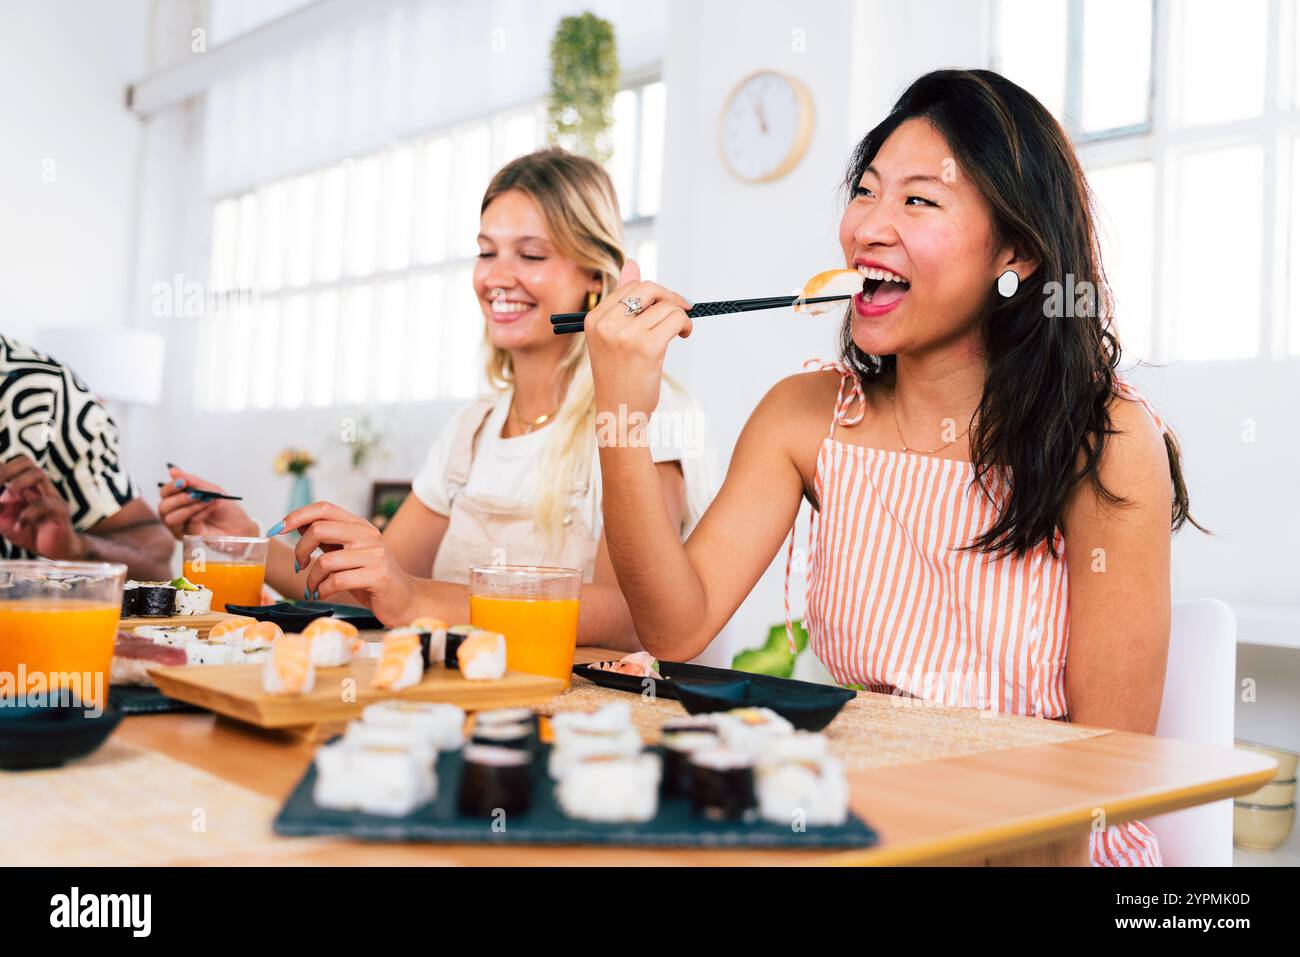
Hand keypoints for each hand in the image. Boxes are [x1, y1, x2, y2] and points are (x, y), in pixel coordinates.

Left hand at [0, 455, 81, 558]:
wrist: (54, 551)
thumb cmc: (29, 532)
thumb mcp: (3, 519)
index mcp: (24, 486)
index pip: (11, 466)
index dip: (0, 471)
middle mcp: (39, 487)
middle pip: (25, 462)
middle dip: (5, 471)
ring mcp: (51, 497)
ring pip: (38, 474)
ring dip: (17, 485)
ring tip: (4, 501)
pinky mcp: (61, 511)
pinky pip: (45, 504)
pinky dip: (27, 515)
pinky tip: (19, 526)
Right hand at [158, 466, 258, 539]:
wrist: (241, 526)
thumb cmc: (226, 509)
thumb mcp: (210, 490)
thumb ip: (192, 481)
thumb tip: (172, 470)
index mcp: (179, 501)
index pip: (165, 494)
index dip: (170, 487)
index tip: (183, 482)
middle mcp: (176, 515)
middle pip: (163, 507)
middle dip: (180, 499)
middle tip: (196, 494)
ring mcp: (182, 528)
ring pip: (170, 518)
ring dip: (190, 507)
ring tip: (206, 501)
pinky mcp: (190, 538)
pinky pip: (188, 524)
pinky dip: (200, 514)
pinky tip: (210, 510)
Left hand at [277, 501, 416, 625]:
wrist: (406, 600)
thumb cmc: (372, 578)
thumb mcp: (350, 553)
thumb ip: (329, 539)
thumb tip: (297, 525)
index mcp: (360, 526)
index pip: (324, 508)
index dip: (297, 515)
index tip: (278, 529)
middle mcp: (368, 535)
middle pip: (320, 529)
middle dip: (300, 550)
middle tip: (299, 566)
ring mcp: (374, 555)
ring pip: (325, 560)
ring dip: (312, 579)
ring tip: (314, 587)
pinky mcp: (377, 576)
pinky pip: (336, 581)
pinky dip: (323, 590)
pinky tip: (324, 594)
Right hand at [585, 260, 693, 423]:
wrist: (619, 415)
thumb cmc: (619, 377)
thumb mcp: (613, 337)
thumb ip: (622, 301)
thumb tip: (632, 264)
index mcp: (594, 319)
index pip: (630, 287)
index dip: (655, 293)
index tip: (667, 305)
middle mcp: (606, 324)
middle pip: (648, 289)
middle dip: (670, 297)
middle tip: (682, 311)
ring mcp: (625, 335)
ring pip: (666, 306)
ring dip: (681, 316)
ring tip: (681, 331)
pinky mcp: (646, 347)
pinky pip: (675, 320)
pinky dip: (685, 325)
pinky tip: (684, 336)